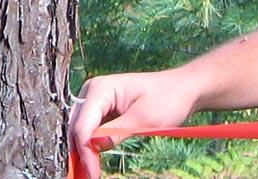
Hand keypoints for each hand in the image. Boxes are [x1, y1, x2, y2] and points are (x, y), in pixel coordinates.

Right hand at [68, 70, 199, 178]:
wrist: (181, 89)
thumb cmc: (167, 99)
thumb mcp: (145, 118)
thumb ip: (117, 131)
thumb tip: (94, 146)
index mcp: (99, 89)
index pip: (83, 125)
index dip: (85, 151)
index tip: (92, 174)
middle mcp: (91, 92)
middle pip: (76, 127)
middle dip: (79, 154)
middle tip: (87, 177)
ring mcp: (95, 101)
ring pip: (80, 130)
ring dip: (82, 152)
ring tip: (88, 173)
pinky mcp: (101, 110)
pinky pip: (90, 130)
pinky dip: (90, 147)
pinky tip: (92, 162)